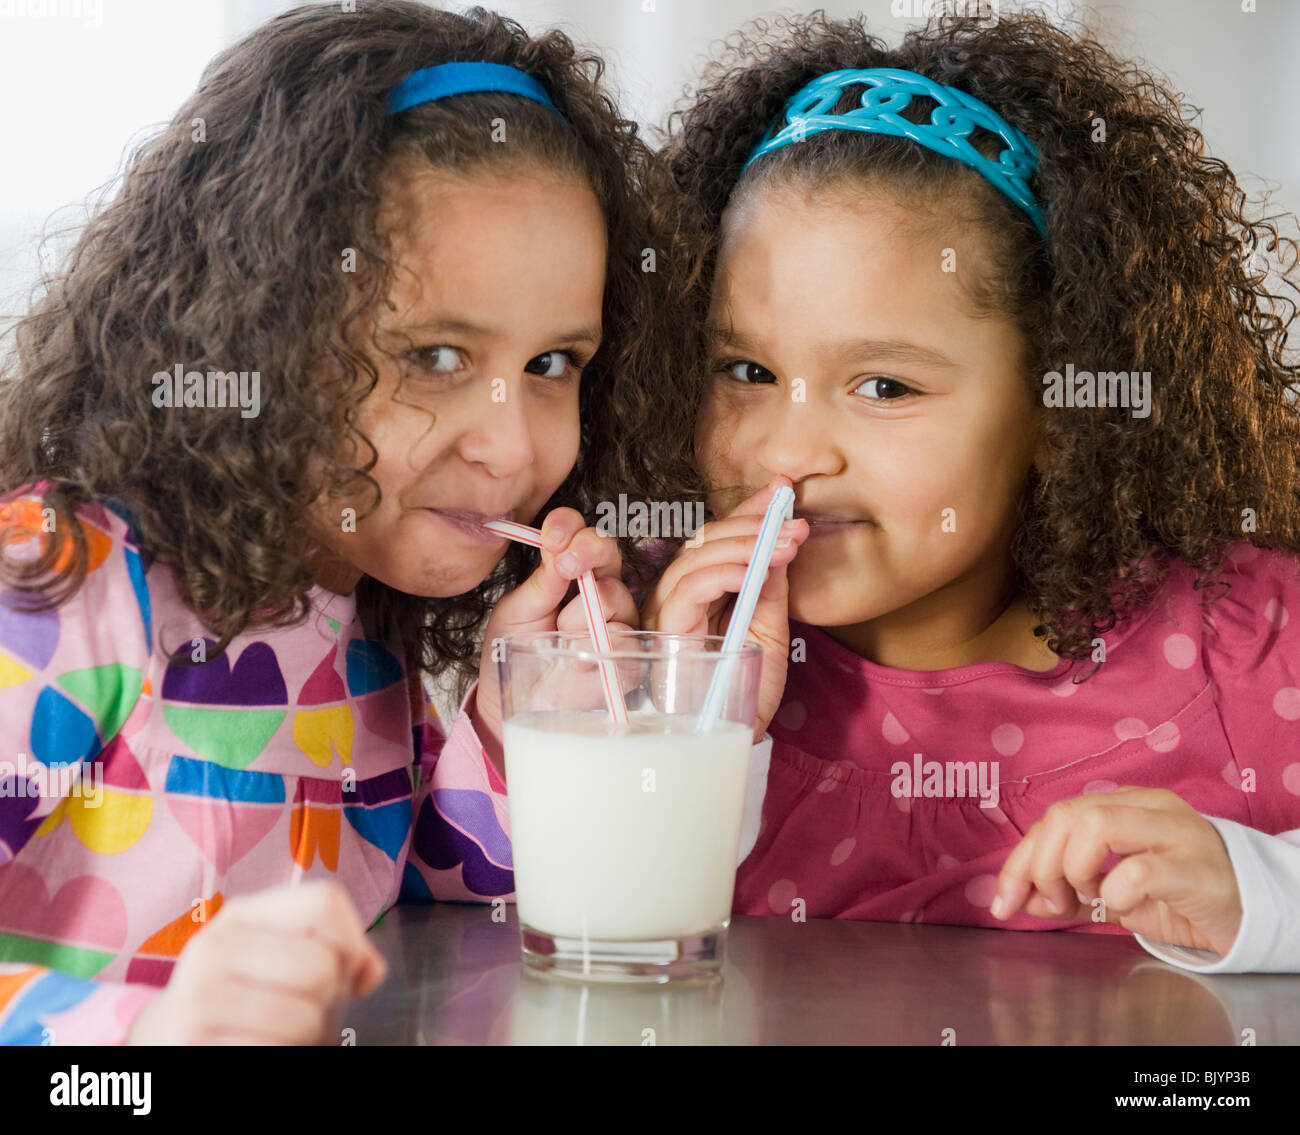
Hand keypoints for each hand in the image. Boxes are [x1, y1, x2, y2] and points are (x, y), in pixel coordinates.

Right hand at [126, 881, 386, 1044]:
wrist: (167, 1043)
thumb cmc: (241, 1000)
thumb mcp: (278, 958)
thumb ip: (335, 950)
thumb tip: (369, 971)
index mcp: (240, 915)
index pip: (324, 901)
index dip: (351, 941)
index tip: (342, 971)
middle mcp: (212, 950)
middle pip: (322, 965)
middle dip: (326, 997)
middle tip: (297, 1007)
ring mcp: (195, 1001)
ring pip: (305, 1017)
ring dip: (303, 1035)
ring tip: (272, 1032)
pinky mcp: (190, 1046)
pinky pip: (275, 1052)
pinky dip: (281, 1057)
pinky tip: (255, 1048)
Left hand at [473, 508, 637, 772]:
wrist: (515, 698)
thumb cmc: (516, 648)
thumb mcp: (518, 609)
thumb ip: (542, 580)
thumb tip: (557, 545)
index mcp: (572, 571)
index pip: (579, 535)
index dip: (570, 526)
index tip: (552, 532)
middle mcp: (601, 590)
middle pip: (609, 555)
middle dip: (588, 551)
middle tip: (566, 561)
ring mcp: (618, 622)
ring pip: (615, 596)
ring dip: (583, 611)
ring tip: (560, 633)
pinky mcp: (628, 656)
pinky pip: (623, 637)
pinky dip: (598, 643)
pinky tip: (578, 654)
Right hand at [641, 477, 808, 740]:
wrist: (739, 739)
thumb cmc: (748, 690)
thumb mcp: (770, 627)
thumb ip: (770, 585)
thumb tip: (783, 536)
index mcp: (700, 591)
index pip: (718, 539)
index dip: (749, 512)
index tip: (783, 490)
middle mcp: (677, 596)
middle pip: (704, 541)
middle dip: (753, 525)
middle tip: (795, 522)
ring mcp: (667, 613)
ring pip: (696, 559)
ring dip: (746, 545)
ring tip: (789, 543)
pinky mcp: (666, 633)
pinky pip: (689, 590)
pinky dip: (724, 573)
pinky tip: (757, 568)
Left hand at [991, 787, 1242, 955]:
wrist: (1253, 912)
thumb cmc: (1179, 896)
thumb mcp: (1113, 895)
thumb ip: (1067, 893)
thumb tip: (1020, 900)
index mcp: (1123, 805)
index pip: (1054, 817)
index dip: (1020, 860)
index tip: (1002, 901)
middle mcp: (1146, 807)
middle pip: (1067, 815)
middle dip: (1039, 863)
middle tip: (1047, 902)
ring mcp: (1174, 832)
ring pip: (1096, 825)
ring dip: (1073, 869)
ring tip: (1088, 898)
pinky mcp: (1195, 867)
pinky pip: (1137, 870)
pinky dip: (1113, 892)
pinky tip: (1120, 906)